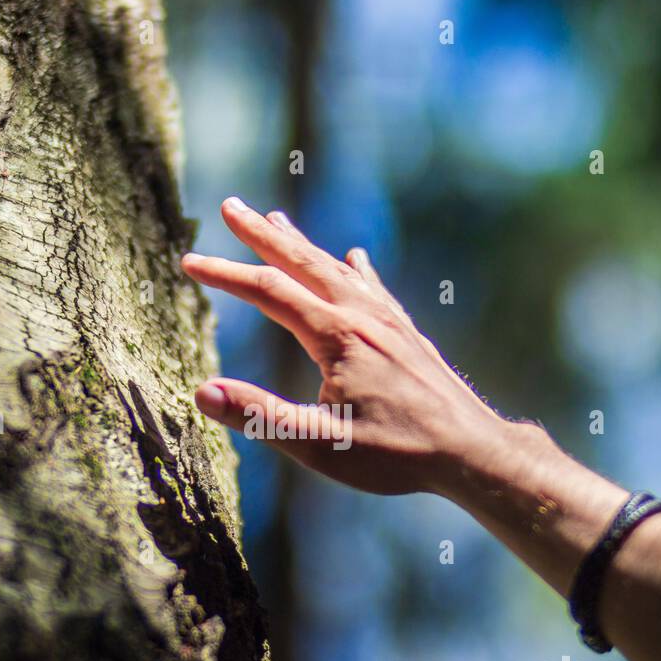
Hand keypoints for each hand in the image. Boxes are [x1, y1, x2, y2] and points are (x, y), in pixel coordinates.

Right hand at [182, 197, 506, 495]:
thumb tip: (202, 392)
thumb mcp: (321, 446)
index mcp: (337, 337)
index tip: (188, 262)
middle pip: (303, 263)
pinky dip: (354, 268)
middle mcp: (363, 317)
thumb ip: (260, 417)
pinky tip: (355, 257)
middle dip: (262, 235)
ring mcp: (389, 323)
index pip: (268, 292)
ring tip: (278, 220)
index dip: (225, 275)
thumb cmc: (398, 454)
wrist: (472, 452)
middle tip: (232, 206)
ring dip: (303, 245)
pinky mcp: (408, 335)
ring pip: (337, 269)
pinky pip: (373, 287)